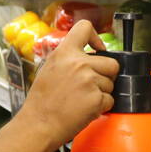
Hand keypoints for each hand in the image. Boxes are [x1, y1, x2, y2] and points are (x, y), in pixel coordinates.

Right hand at [20, 19, 118, 145]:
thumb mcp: (49, 69)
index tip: (98, 49)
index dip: (96, 38)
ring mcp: (89, 81)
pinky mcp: (96, 98)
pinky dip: (101, 106)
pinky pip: (109, 100)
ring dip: (102, 93)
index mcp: (65, 53)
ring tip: (82, 99)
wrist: (39, 124)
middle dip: (107, 74)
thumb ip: (68, 59)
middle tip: (93, 85)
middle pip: (111, 62)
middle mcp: (79, 64)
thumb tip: (87, 57)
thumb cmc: (42, 101)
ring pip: (111, 83)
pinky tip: (85, 109)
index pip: (85, 27)